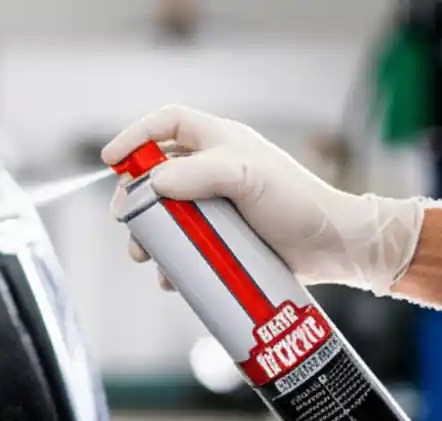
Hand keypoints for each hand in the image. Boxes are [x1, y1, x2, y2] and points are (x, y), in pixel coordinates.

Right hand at [101, 105, 423, 294]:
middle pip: (155, 174)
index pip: (166, 124)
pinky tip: (171, 276)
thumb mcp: (246, 177)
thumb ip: (199, 173)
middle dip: (134, 198)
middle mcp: (213, 170)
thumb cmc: (296, 202)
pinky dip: (171, 260)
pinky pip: (183, 245)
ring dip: (147, 236)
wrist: (331, 247)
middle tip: (124, 219)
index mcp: (219, 142)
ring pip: (164, 215)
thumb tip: (154, 183)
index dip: (135, 136)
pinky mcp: (221, 238)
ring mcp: (216, 205)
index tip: (110, 161)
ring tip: (146, 256)